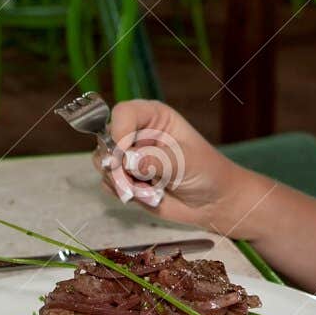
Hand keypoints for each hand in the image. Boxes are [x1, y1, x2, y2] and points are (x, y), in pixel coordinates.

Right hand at [91, 99, 251, 232]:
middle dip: (116, 164)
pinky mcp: (125, 178)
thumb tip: (128, 161)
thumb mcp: (186, 161)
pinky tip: (146, 195)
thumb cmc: (206, 171)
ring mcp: (129, 156)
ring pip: (103, 164)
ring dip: (122, 182)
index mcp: (154, 116)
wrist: (211, 201)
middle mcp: (137, 133)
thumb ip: (156, 160)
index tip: (124, 153)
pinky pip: (108, 184)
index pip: (124, 113)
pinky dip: (123, 193)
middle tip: (133, 182)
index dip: (119, 130)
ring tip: (149, 191)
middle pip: (106, 138)